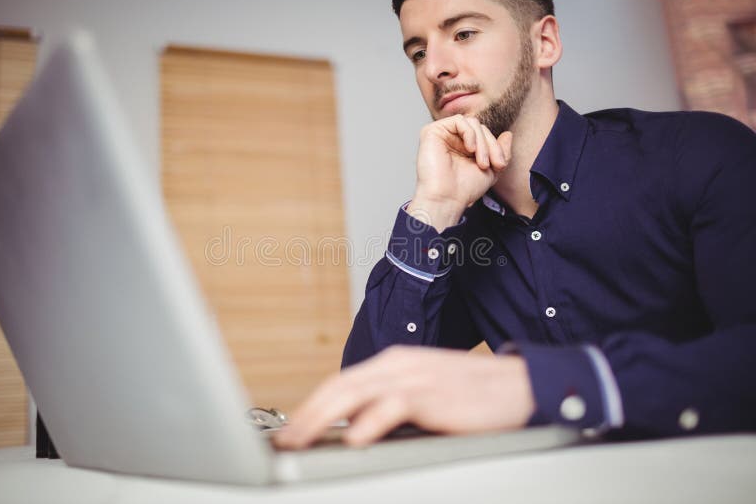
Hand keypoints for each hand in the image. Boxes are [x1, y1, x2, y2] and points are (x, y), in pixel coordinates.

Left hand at [273, 346, 534, 448]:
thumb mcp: (423, 394)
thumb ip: (389, 405)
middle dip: (307, 413)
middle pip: (339, 387)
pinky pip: (394, 406)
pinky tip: (354, 438)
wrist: (518, 385)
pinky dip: (370, 422)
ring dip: (322, 418)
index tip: (291, 429)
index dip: (311, 406)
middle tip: (284, 440)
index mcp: (392, 363)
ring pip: (355, 393)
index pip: (340, 383)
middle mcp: (397, 364)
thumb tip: (356, 427)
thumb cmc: (471, 394)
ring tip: (301, 439)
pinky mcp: (433, 394)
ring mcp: (414, 377)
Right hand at [408, 115, 512, 231]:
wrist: (446, 199)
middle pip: (479, 128)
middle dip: (491, 146)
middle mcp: (451, 140)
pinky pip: (459, 120)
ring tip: (482, 162)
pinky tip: (470, 149)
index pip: (484, 135)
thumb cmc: (464, 190)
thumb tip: (508, 134)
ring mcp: (441, 135)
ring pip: (471, 123)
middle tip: (493, 165)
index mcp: (462, 147)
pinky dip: (470, 133)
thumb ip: (500, 152)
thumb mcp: (491, 170)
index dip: (496, 147)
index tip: (500, 166)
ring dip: (482, 142)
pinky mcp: (432, 132)